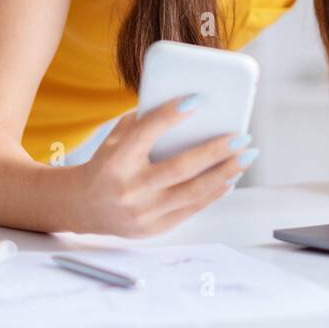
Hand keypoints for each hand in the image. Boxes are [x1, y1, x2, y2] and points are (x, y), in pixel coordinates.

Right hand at [76, 94, 253, 236]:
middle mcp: (129, 189)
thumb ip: (145, 122)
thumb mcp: (115, 139)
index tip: (199, 99)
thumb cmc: (106, 164)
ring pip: (193, 192)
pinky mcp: (154, 228)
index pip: (146, 132)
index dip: (172, 115)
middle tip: (242, 136)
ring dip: (225, 173)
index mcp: (115, 160)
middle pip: (181, 168)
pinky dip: (215, 192)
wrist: (82, 207)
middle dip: (216, 151)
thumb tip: (189, 105)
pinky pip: (192, 209)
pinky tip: (231, 177)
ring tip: (246, 156)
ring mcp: (143, 212)